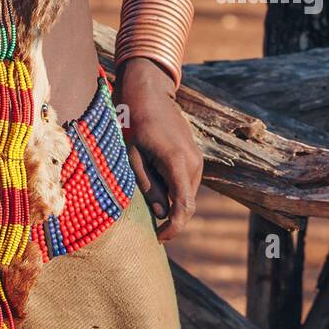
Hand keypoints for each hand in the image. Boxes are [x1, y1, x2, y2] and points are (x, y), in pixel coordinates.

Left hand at [113, 58, 202, 241]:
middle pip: (187, 202)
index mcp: (177, 162)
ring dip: (171, 200)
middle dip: (170, 216)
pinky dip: (173, 188)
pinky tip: (153, 176)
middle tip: (149, 222)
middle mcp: (193, 161)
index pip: (184, 205)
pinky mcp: (194, 154)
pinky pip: (185, 180)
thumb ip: (147, 184)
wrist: (147, 90)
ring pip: (187, 191)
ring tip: (146, 186)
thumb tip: (161, 213)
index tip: (160, 238)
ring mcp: (196, 157)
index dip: (175, 227)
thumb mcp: (132, 154)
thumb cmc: (132, 120)